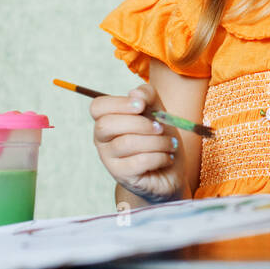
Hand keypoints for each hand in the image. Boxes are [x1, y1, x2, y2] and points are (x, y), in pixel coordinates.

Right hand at [91, 82, 183, 203]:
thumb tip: (134, 93)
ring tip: (169, 144)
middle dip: (140, 123)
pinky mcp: (121, 175)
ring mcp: (109, 159)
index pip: (98, 107)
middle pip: (107, 124)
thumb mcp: (158, 112)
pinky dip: (159, 157)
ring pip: (127, 143)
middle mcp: (103, 140)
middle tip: (160, 128)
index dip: (119, 103)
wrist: (171, 171)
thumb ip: (148, 96)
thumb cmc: (160, 139)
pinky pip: (138, 161)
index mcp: (108, 120)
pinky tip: (167, 158)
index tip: (142, 105)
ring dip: (157, 141)